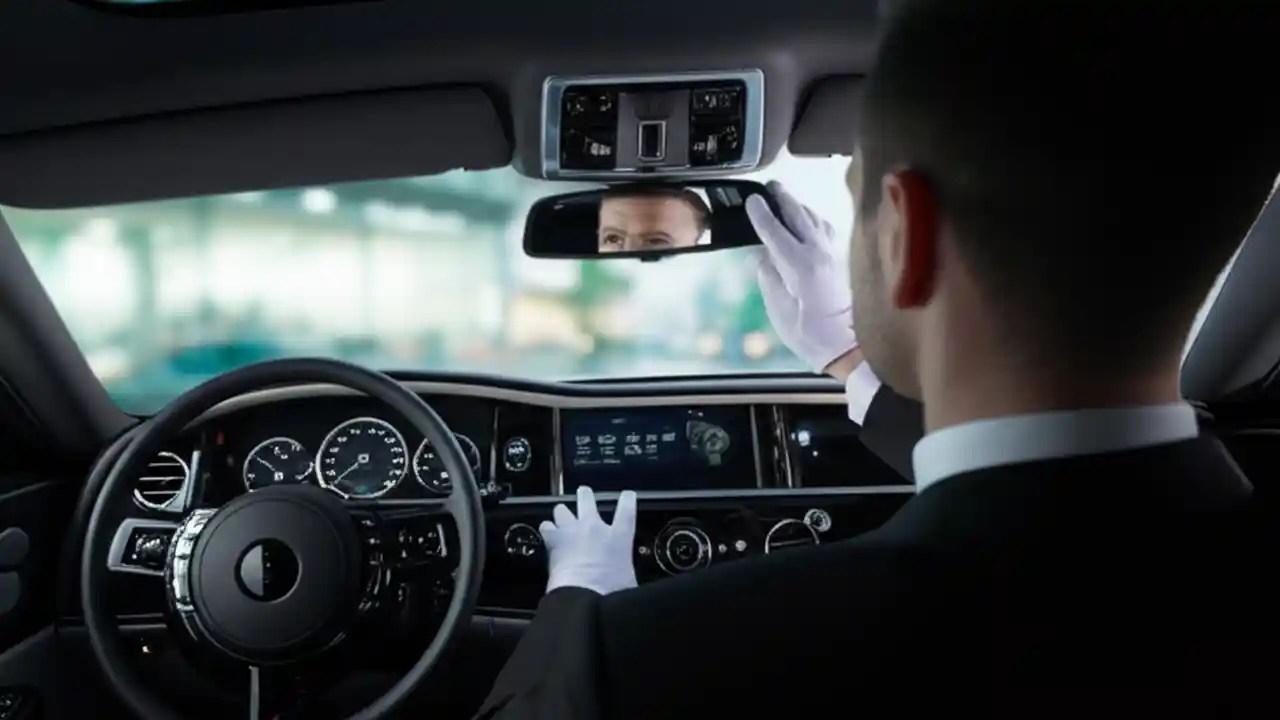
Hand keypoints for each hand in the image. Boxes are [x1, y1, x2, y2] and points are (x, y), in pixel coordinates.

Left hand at [540, 486, 637, 595]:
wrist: (584, 594)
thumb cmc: (611, 591)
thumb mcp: (629, 580)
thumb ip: (626, 571)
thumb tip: (625, 579)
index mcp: (619, 537)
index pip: (627, 510)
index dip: (628, 499)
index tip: (627, 495)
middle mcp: (595, 528)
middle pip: (588, 500)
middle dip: (585, 495)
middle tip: (584, 493)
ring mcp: (572, 531)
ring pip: (562, 509)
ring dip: (562, 512)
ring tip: (561, 515)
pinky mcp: (553, 540)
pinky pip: (546, 526)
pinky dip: (547, 529)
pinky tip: (547, 533)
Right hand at [747, 180, 858, 375]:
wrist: (848, 348)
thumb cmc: (811, 335)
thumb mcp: (779, 311)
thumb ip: (769, 279)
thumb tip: (762, 258)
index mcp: (800, 265)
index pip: (775, 232)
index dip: (761, 215)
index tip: (751, 200)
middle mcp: (819, 254)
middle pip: (798, 216)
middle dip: (782, 199)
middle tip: (770, 186)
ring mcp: (833, 255)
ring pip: (815, 220)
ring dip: (799, 206)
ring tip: (785, 199)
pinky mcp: (840, 262)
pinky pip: (825, 230)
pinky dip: (813, 220)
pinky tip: (809, 222)